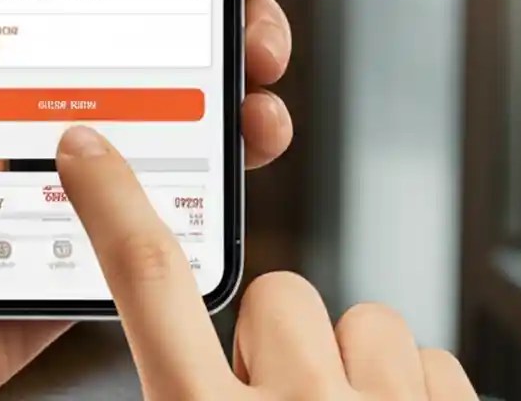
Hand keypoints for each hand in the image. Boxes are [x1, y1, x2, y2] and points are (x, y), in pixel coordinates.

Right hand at [55, 126, 477, 399]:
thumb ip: (166, 390)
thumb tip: (156, 350)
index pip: (147, 280)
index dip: (113, 201)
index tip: (88, 145)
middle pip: (277, 296)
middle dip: (274, 339)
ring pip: (364, 321)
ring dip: (346, 368)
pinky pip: (431, 359)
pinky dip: (411, 394)